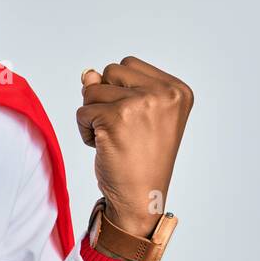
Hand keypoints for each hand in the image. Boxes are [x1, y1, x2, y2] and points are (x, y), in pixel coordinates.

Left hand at [77, 56, 193, 236]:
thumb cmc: (139, 157)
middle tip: (123, 129)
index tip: (137, 120)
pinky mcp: (116, 118)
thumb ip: (112, 87)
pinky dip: (85, 130)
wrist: (141, 196)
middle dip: (105, 98)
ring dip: (94, 114)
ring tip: (115, 138)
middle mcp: (164, 93)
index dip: (120, 91)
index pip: (128, 65)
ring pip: (92, 90)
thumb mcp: (134, 114)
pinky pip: (82, 112)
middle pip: (110, 71)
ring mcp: (140, 104)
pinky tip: (105, 146)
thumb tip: (87, 73)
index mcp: (177, 90)